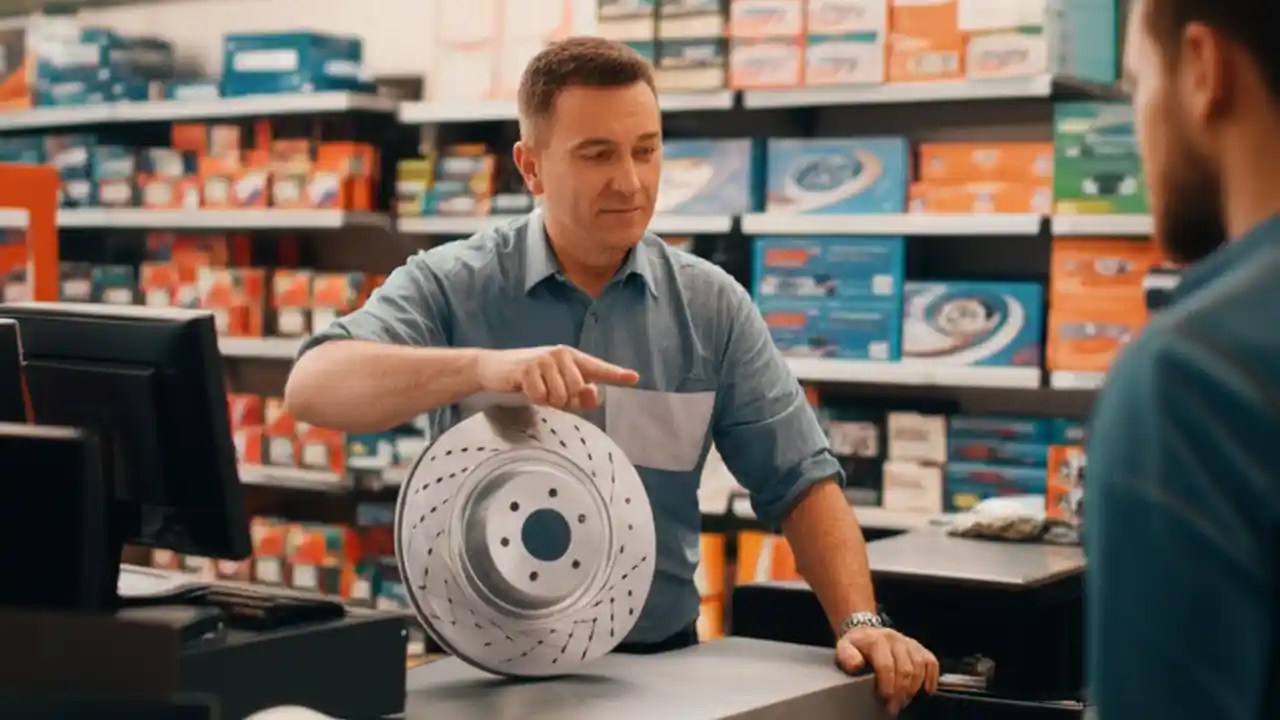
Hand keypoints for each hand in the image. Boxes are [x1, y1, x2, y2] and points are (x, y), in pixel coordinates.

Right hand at [476, 346, 639, 410]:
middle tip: (548, 393)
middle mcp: (561, 354)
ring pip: (559, 397)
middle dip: (565, 401)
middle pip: (578, 391)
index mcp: (572, 357)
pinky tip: (524, 387)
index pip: (598, 367)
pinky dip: (533, 398)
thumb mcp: (555, 386)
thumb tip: (594, 396)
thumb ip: (577, 394)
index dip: (616, 374)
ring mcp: (544, 359)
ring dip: (547, 401)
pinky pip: (540, 397)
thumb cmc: (529, 377)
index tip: (634, 378)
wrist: (494, 368)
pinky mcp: (527, 368)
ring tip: (536, 389)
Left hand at [836, 627, 938, 714]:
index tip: (884, 699)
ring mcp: (909, 642)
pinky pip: (932, 662)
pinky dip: (931, 677)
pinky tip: (925, 690)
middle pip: (905, 668)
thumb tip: (855, 666)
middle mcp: (896, 639)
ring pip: (920, 666)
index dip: (887, 685)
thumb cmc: (856, 646)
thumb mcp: (844, 648)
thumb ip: (847, 656)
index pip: (886, 665)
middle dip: (901, 692)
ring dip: (914, 687)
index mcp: (877, 640)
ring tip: (905, 701)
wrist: (866, 631)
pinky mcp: (919, 647)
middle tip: (894, 707)